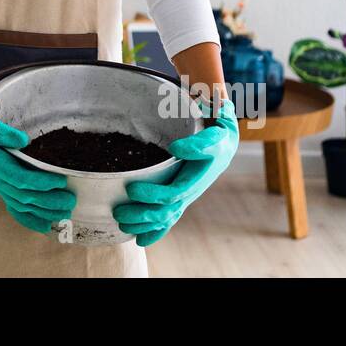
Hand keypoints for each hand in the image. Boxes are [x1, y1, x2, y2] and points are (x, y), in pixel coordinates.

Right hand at [0, 88, 75, 233]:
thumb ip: (1, 132)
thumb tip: (24, 140)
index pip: (21, 178)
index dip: (41, 182)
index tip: (60, 181)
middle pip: (25, 196)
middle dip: (49, 201)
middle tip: (70, 201)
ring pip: (21, 204)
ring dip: (43, 211)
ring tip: (64, 213)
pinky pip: (13, 206)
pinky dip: (28, 218)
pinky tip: (43, 224)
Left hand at [112, 97, 238, 246]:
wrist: (224, 140)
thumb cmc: (216, 121)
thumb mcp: (220, 110)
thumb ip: (213, 106)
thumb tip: (203, 106)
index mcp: (210, 155)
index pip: (203, 151)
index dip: (191, 152)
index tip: (176, 148)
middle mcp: (199, 179)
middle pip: (176, 196)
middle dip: (151, 200)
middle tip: (127, 195)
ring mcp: (190, 192)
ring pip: (169, 213)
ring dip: (146, 219)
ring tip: (122, 220)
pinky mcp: (181, 198)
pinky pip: (169, 219)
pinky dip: (155, 231)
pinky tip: (139, 240)